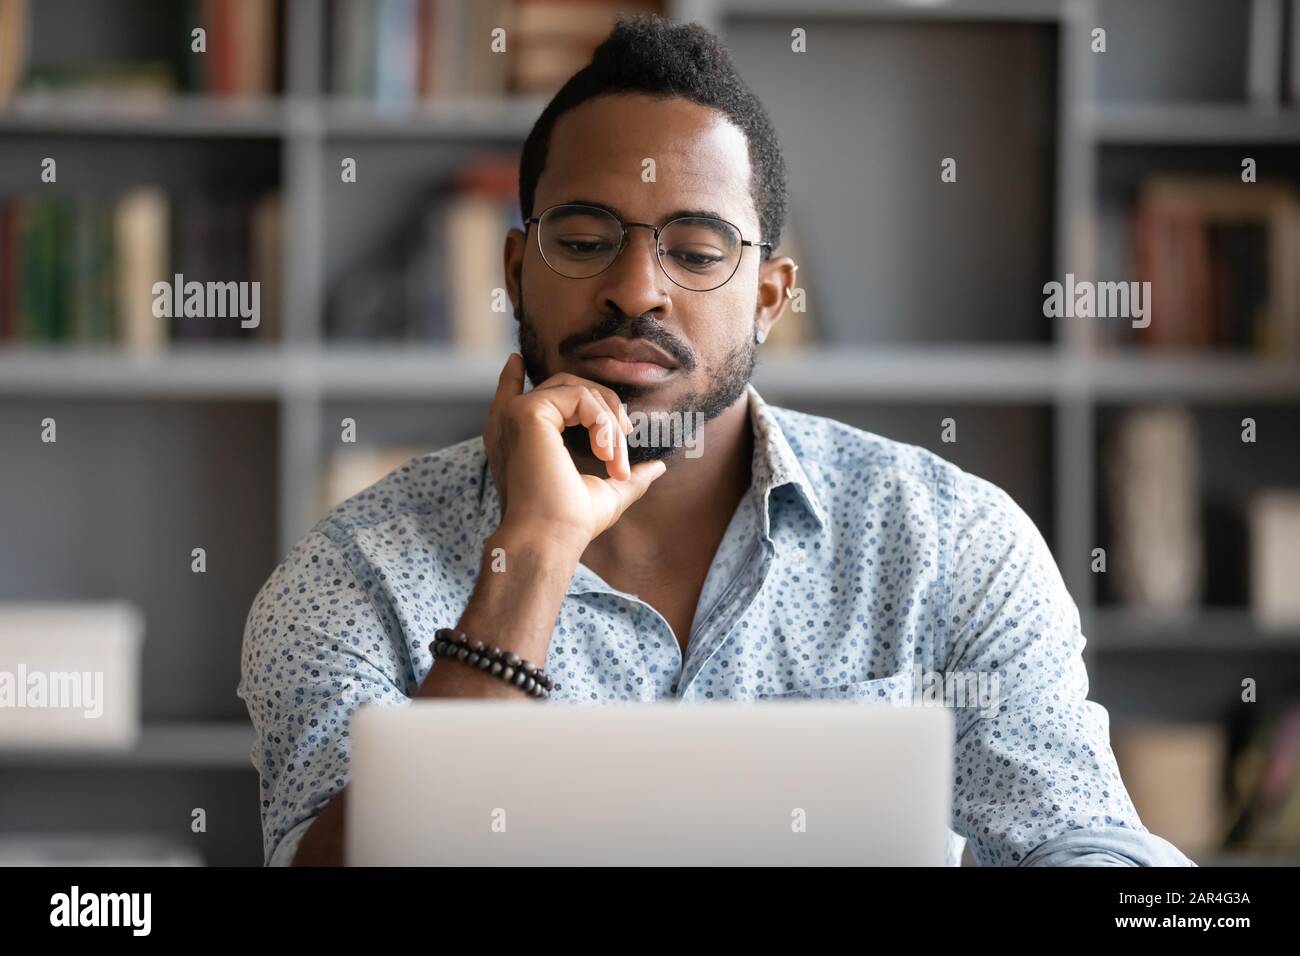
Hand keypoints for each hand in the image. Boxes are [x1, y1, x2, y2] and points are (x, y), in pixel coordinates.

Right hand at [482, 353, 667, 548]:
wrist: (549, 539)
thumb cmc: (570, 523)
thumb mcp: (605, 493)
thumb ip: (627, 476)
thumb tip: (656, 467)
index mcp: (518, 441)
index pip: (510, 397)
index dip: (512, 376)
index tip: (517, 361)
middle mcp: (510, 425)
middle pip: (565, 386)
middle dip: (604, 408)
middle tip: (622, 443)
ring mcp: (516, 415)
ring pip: (577, 389)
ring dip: (608, 420)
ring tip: (614, 458)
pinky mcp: (527, 412)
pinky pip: (579, 395)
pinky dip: (602, 421)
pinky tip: (605, 451)